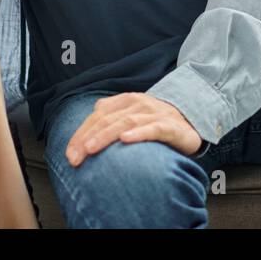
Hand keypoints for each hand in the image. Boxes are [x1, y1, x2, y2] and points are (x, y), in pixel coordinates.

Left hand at [64, 93, 203, 166]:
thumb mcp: (130, 119)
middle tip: (75, 158)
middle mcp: (137, 103)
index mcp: (124, 101)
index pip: (97, 115)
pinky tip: (126, 140)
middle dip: (87, 138)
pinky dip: (138, 133)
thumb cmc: (154, 124)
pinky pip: (152, 128)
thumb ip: (109, 125)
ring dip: (105, 135)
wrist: (190, 122)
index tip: (70, 154)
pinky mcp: (169, 126)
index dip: (81, 133)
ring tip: (91, 148)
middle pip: (107, 119)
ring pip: (125, 122)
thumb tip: (81, 145)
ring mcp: (154, 113)